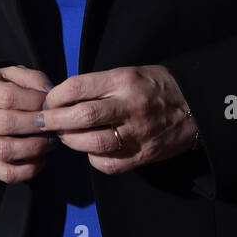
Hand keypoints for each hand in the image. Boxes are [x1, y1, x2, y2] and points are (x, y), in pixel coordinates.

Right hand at [0, 65, 59, 184]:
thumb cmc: (4, 89)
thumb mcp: (15, 75)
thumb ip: (33, 79)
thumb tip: (51, 95)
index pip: (9, 97)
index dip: (35, 101)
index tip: (52, 103)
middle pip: (8, 124)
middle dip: (38, 125)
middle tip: (56, 123)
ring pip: (6, 150)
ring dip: (35, 147)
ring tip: (50, 140)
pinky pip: (7, 173)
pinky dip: (29, 169)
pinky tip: (41, 158)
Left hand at [40, 64, 197, 174]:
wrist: (195, 106)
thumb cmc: (155, 85)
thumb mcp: (129, 72)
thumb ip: (99, 85)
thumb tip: (63, 96)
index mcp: (124, 80)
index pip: (78, 87)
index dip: (56, 96)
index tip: (47, 101)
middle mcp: (129, 106)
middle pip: (81, 116)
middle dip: (54, 121)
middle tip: (42, 122)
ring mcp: (137, 133)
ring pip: (92, 143)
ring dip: (71, 141)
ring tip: (65, 136)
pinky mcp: (143, 155)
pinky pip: (108, 163)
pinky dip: (92, 158)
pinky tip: (90, 150)